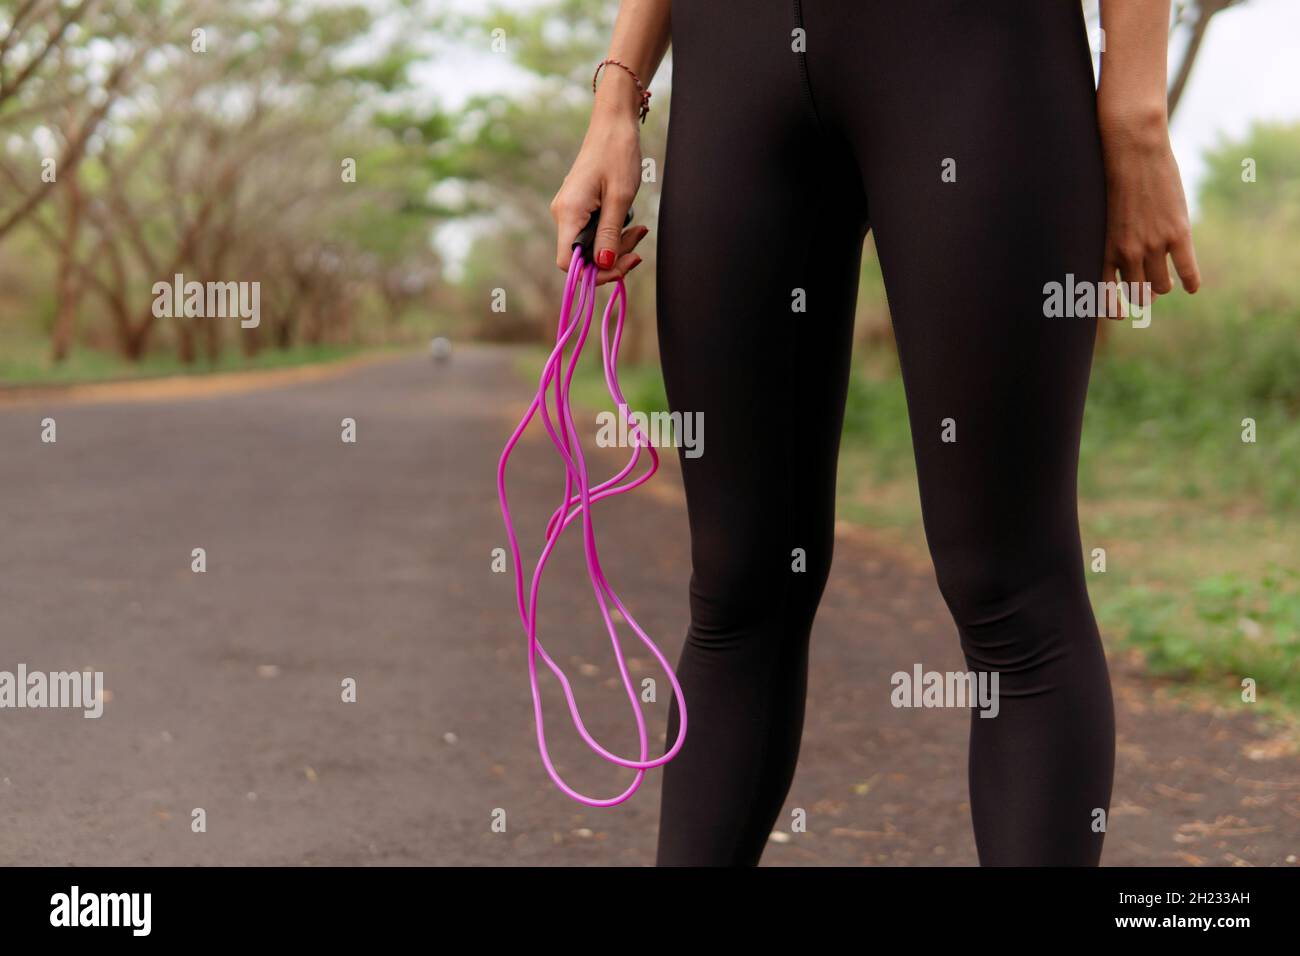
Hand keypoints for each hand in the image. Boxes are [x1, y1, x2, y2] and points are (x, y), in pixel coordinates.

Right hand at [550, 73, 648, 284]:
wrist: (614, 124)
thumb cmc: (617, 153)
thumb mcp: (620, 197)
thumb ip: (610, 233)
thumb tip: (603, 265)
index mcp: (568, 213)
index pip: (568, 262)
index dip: (593, 273)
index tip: (619, 266)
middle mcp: (563, 215)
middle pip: (582, 257)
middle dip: (613, 257)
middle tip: (638, 243)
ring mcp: (571, 211)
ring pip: (591, 246)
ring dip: (617, 245)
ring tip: (640, 230)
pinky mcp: (580, 208)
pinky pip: (594, 232)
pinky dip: (614, 233)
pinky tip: (632, 224)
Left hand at [1098, 110, 1200, 319]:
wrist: (1132, 150)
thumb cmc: (1110, 178)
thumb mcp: (1099, 215)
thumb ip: (1105, 237)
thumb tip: (1107, 257)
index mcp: (1103, 250)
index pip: (1104, 295)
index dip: (1112, 308)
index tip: (1119, 312)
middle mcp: (1127, 253)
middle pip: (1138, 293)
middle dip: (1142, 296)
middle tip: (1146, 292)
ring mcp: (1154, 245)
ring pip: (1161, 286)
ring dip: (1163, 286)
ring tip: (1164, 282)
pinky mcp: (1178, 233)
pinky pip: (1187, 270)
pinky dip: (1190, 282)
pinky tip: (1191, 287)